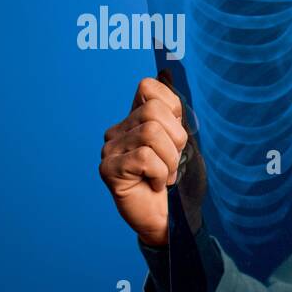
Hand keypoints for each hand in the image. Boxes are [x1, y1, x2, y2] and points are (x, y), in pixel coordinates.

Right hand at [99, 69, 205, 245]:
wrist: (169, 219)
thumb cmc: (177, 183)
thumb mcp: (183, 144)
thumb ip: (174, 114)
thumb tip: (166, 72)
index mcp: (135, 119)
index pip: (149, 87)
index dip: (173, 108)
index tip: (177, 136)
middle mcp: (118, 130)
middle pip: (154, 112)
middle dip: (177, 140)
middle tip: (173, 163)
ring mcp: (110, 149)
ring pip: (152, 134)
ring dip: (170, 160)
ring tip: (166, 176)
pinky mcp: (108, 169)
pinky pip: (144, 157)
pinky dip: (160, 173)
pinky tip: (156, 184)